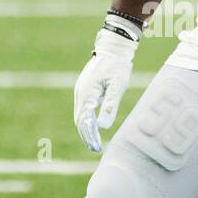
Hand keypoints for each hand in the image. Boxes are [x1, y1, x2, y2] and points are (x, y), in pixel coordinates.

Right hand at [73, 26, 137, 152]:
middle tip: (96, 149)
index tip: (96, 147)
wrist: (113, 48)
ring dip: (85, 129)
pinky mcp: (84, 89)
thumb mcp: (118, 85)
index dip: (89, 135)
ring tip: (95, 142)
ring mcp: (81, 90)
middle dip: (86, 135)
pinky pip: (82, 109)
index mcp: (88, 92)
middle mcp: (81, 92)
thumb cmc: (118, 66)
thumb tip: (103, 126)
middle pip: (79, 120)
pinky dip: (86, 120)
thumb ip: (111, 104)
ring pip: (79, 115)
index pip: (85, 120)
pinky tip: (94, 127)